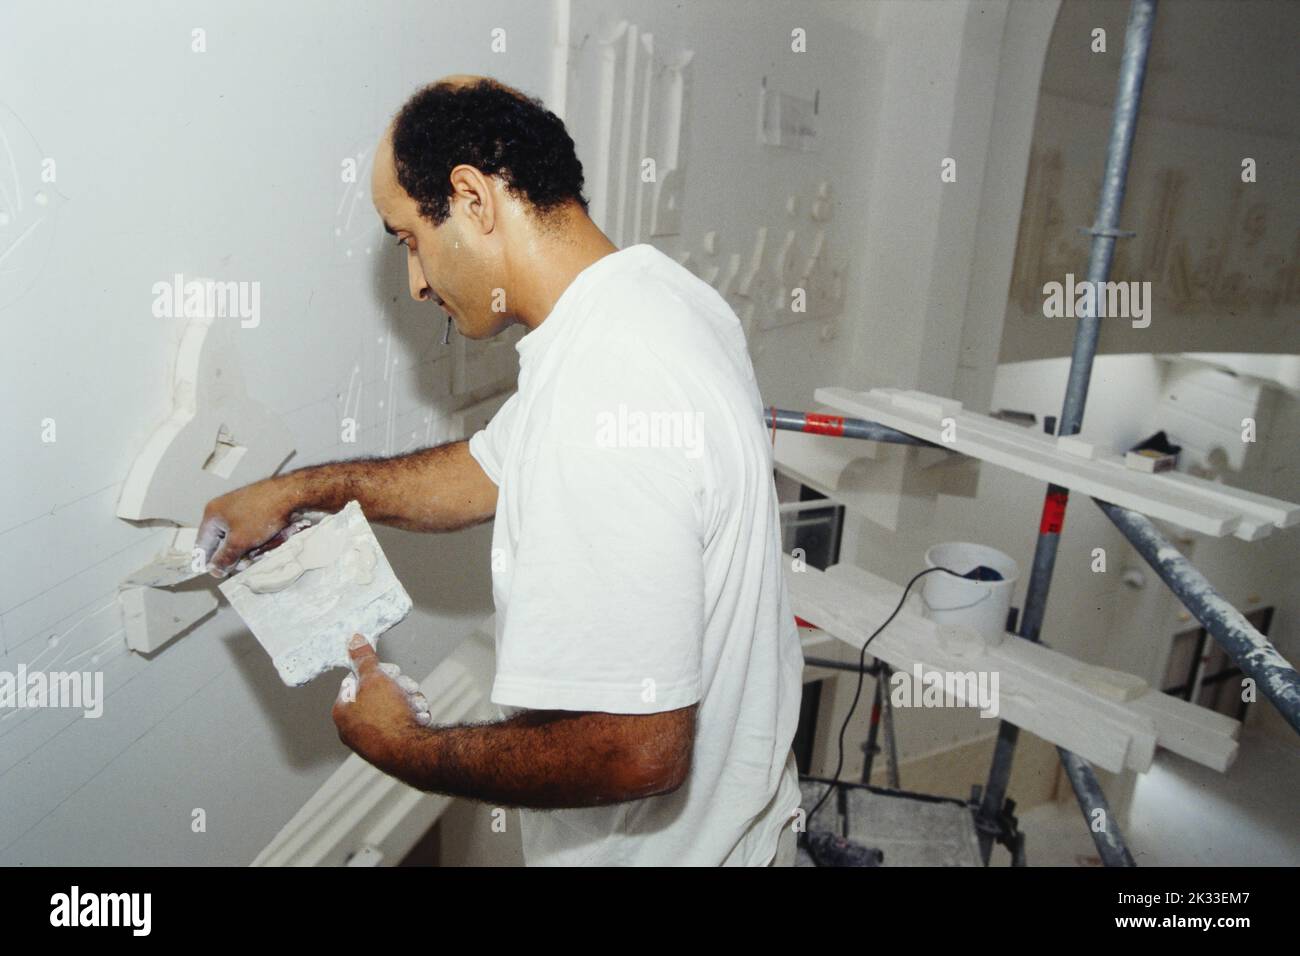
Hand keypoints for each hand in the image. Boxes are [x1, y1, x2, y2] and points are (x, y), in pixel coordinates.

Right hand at [197, 476, 297, 576]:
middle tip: (246, 561)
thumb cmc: (263, 513)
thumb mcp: (239, 542)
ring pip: (239, 539)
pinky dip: (258, 540)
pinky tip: (269, 541)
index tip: (217, 573)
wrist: (290, 494)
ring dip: (249, 548)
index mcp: (213, 514)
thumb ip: (224, 558)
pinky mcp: (255, 510)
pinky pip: (252, 532)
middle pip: (222, 542)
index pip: (202, 544)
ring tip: (262, 548)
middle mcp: (223, 509)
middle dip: (235, 554)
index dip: (208, 561)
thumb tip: (214, 569)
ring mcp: (239, 509)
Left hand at [332, 635, 431, 770]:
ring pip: (392, 708)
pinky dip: (412, 717)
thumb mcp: (375, 678)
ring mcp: (370, 741)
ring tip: (415, 705)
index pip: (356, 681)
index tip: (390, 673)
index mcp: (342, 712)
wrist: (410, 752)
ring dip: (408, 700)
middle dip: (397, 687)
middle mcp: (352, 729)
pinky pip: (401, 724)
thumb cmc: (387, 717)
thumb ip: (364, 659)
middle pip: (376, 694)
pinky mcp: (388, 749)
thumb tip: (353, 640)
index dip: (376, 673)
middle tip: (406, 688)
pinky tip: (418, 717)